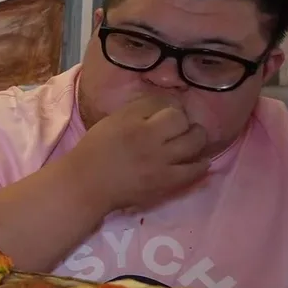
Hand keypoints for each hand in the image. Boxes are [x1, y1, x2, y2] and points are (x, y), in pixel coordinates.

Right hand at [70, 95, 209, 211]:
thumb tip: (163, 106)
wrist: (86, 185)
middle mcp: (147, 137)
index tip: (166, 112)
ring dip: (196, 137)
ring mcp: (159, 161)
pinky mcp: (165, 182)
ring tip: (191, 140)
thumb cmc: (94, 152)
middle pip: (180, 119)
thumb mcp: (110, 122)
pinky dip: (201, 163)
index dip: (167, 106)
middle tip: (180, 127)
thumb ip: (136, 112)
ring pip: (194, 141)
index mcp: (130, 120)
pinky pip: (195, 170)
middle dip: (182, 120)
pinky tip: (199, 161)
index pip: (161, 103)